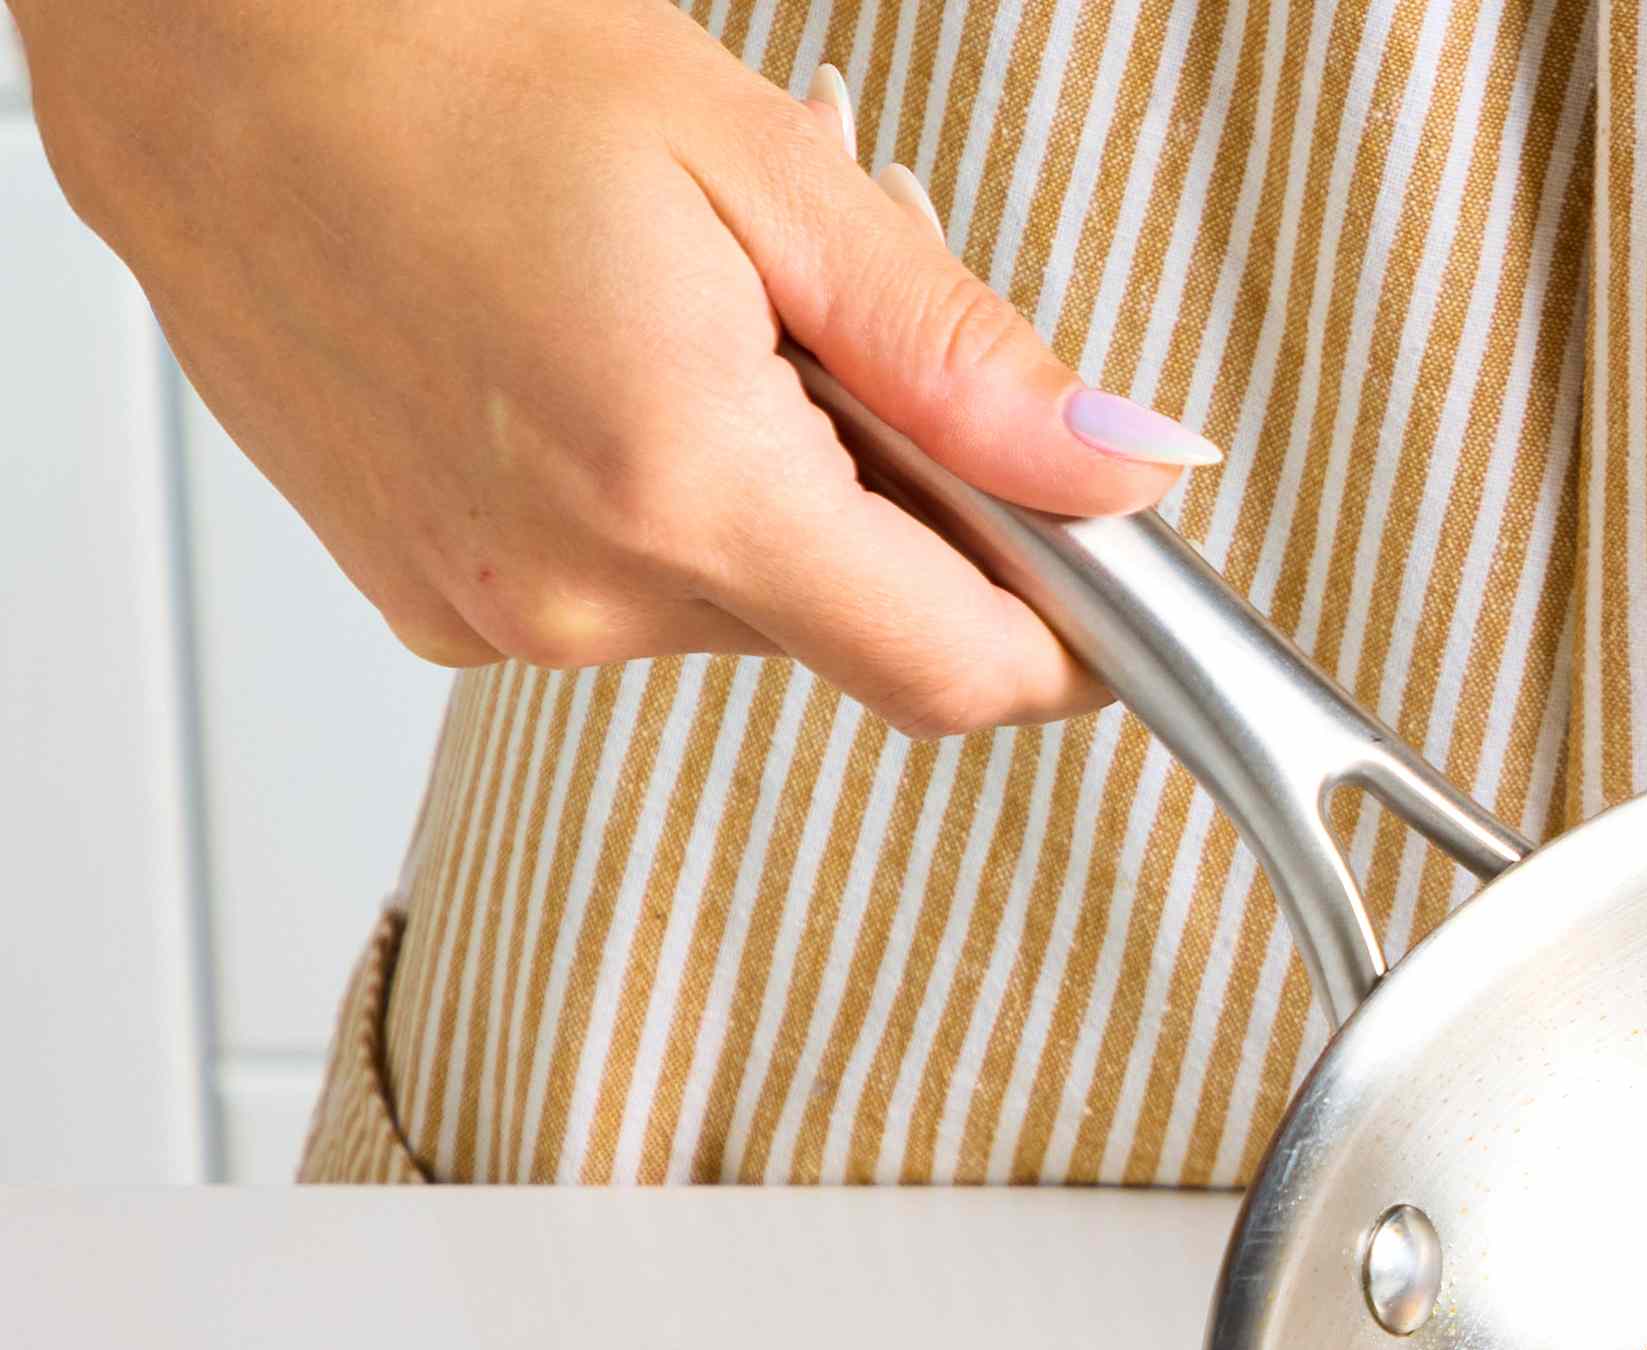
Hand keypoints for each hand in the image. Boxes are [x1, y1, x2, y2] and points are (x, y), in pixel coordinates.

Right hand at [19, 0, 1218, 734]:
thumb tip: (1119, 473)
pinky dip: (658, 489)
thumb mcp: (774, 179)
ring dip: (772, 482)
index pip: (962, 673)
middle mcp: (577, 593)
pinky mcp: (434, 596)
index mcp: (681, 492)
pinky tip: (602, 351)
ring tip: (692, 309)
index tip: (1096, 557)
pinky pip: (624, 585)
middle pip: (856, 629)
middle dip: (897, 500)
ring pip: (742, 603)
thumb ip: (964, 363)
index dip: (1065, 628)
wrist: (211, 41)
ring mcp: (493, 607)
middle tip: (832, 322)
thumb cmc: (450, 62)